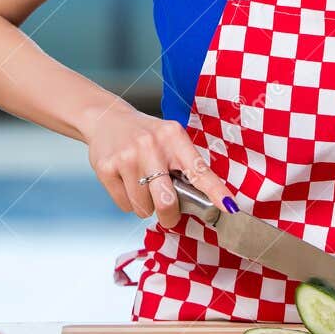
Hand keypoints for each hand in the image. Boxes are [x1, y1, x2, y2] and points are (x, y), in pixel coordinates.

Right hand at [80, 103, 235, 229]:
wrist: (106, 118)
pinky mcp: (106, 168)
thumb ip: (185, 165)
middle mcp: (150, 145)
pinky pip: (125, 205)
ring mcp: (127, 157)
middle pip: (166, 200)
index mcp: (173, 137)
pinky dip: (129, 202)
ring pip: (144, 207)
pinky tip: (126, 182)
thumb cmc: (145, 135)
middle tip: (168, 216)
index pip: (198, 170)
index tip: (228, 206)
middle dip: (169, 216)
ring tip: (141, 185)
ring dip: (146, 205)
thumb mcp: (169, 139)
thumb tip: (201, 202)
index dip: (216, 191)